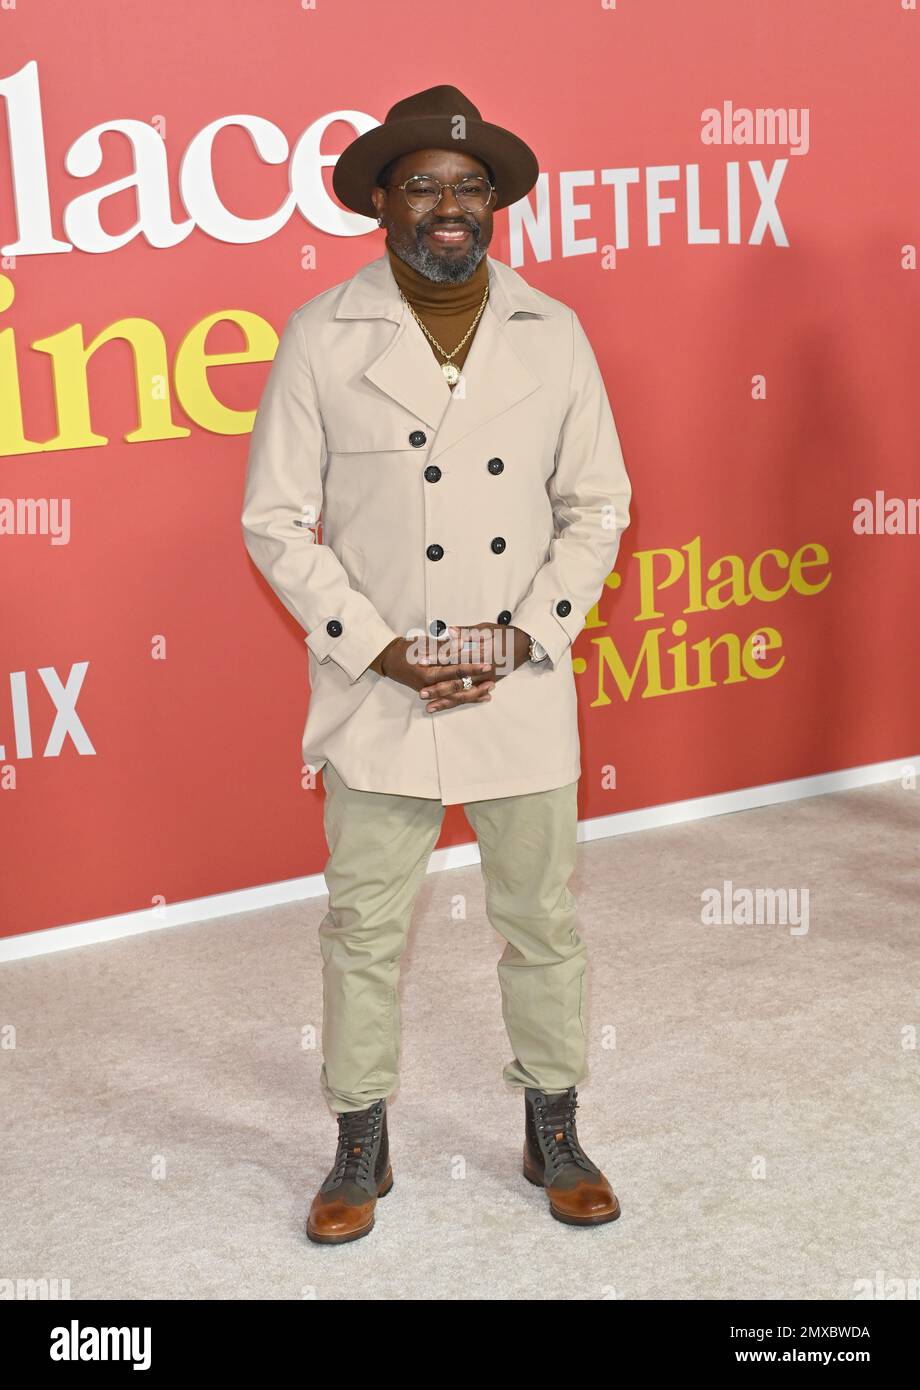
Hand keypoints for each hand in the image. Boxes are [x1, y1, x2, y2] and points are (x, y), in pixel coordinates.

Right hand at [372, 634, 495, 712]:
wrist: (389, 659)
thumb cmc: (405, 649)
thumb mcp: (423, 645)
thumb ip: (443, 647)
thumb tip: (461, 642)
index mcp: (428, 673)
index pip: (454, 671)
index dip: (471, 667)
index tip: (486, 664)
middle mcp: (431, 686)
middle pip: (458, 688)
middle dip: (476, 684)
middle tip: (492, 680)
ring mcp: (432, 691)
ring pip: (456, 696)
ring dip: (474, 694)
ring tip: (490, 691)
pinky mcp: (433, 691)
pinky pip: (452, 698)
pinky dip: (466, 697)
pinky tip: (480, 697)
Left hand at [415, 624, 529, 711]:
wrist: (525, 644)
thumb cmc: (504, 633)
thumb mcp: (485, 629)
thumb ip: (466, 632)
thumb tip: (450, 631)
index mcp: (481, 652)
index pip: (454, 657)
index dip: (437, 659)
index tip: (421, 662)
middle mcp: (484, 669)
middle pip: (457, 680)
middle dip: (438, 688)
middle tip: (421, 692)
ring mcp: (487, 679)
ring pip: (463, 693)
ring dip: (446, 700)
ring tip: (429, 706)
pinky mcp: (490, 683)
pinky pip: (472, 695)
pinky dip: (458, 701)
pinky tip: (446, 706)